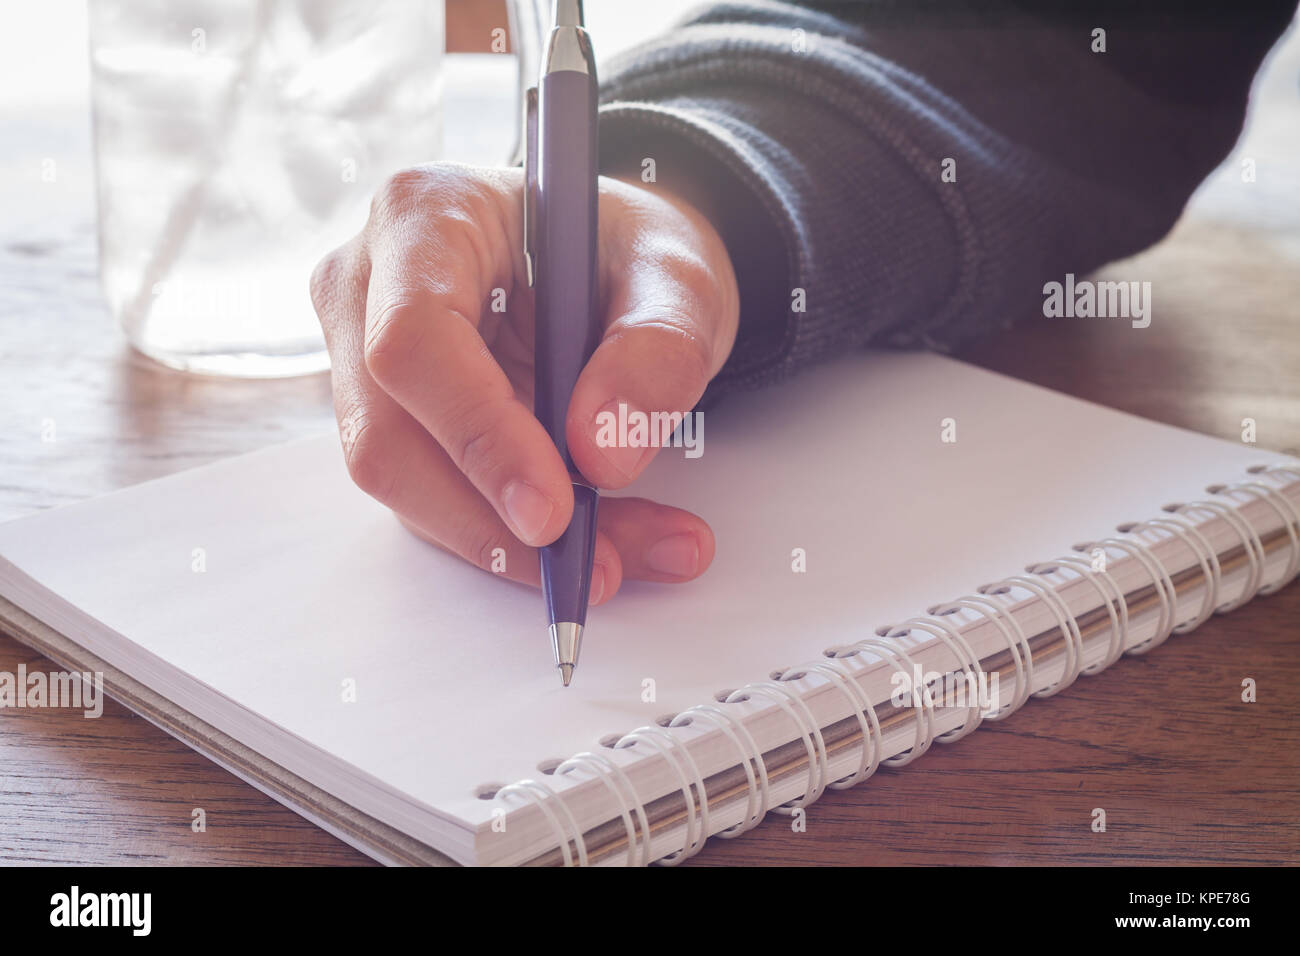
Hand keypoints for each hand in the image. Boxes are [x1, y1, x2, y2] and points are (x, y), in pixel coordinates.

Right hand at [309, 163, 738, 603]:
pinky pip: (434, 500)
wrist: (618, 265)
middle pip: (388, 434)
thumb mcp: (679, 278)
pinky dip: (511, 539)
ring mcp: (365, 358)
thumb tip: (600, 454)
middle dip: (493, 518)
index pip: (414, 342)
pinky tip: (597, 544)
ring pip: (405, 483)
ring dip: (509, 544)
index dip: (477, 436)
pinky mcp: (394, 419)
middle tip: (598, 563)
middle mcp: (370, 285)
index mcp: (426, 215)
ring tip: (621, 555)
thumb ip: (658, 350)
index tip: (553, 511)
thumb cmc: (631, 251)